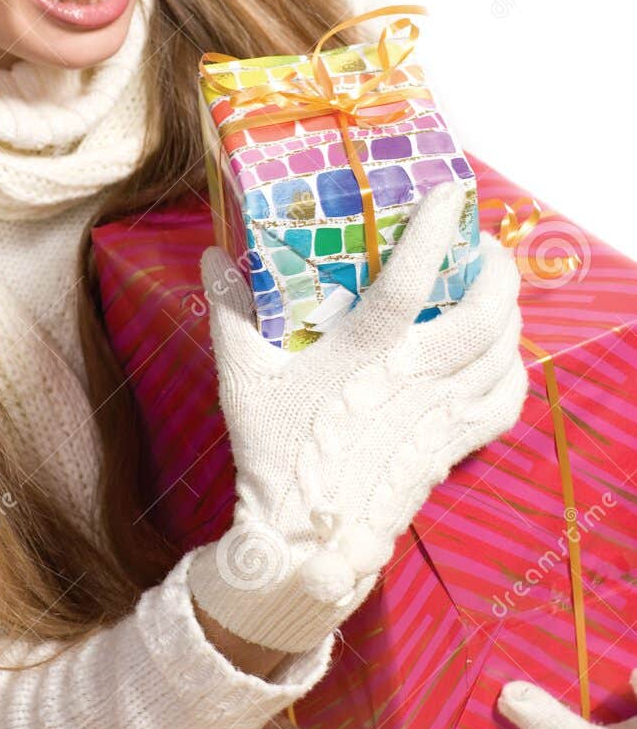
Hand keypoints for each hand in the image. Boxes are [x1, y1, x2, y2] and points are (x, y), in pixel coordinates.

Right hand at [187, 182, 528, 653]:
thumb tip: (215, 254)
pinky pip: (505, 401)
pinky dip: (513, 369)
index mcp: (365, 353)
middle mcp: (415, 378)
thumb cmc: (272, 450)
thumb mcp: (241, 375)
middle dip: (495, 267)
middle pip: (483, 311)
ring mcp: (440, 413)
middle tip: (482, 245)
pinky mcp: (452, 445)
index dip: (436, 229)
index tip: (451, 192)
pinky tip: (499, 353)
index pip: (412, 277)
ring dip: (508, 310)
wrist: (303, 536)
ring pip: (503, 351)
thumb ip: (229, 309)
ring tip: (492, 287)